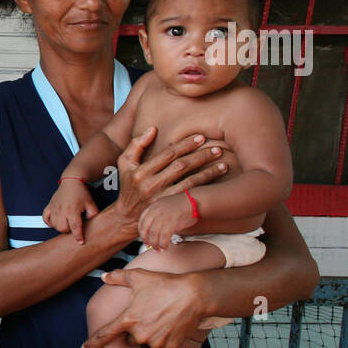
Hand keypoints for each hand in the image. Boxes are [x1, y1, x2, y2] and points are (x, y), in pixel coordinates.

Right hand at [43, 179, 97, 243]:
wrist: (72, 181)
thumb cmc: (81, 192)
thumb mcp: (91, 204)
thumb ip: (93, 215)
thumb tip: (92, 224)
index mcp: (72, 210)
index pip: (75, 228)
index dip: (78, 236)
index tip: (80, 242)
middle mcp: (62, 210)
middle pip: (62, 228)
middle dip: (68, 231)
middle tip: (73, 226)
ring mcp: (54, 208)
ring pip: (54, 225)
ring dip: (60, 227)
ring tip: (66, 223)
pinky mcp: (50, 206)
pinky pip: (45, 218)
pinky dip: (49, 222)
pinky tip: (55, 222)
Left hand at [81, 268, 206, 347]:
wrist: (194, 295)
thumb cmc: (165, 284)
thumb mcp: (139, 277)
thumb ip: (118, 278)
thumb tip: (104, 276)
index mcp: (129, 319)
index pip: (106, 334)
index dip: (93, 343)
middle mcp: (140, 334)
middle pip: (131, 338)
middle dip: (137, 329)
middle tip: (149, 314)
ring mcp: (156, 342)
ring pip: (148, 341)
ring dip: (152, 333)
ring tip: (163, 316)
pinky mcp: (170, 346)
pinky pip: (163, 344)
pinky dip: (166, 336)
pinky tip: (172, 323)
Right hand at [111, 128, 226, 238]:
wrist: (126, 218)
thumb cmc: (128, 186)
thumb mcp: (124, 164)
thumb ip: (136, 145)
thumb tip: (153, 129)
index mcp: (140, 172)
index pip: (167, 154)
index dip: (185, 144)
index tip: (201, 137)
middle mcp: (150, 185)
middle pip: (181, 166)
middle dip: (200, 155)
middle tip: (216, 148)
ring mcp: (161, 199)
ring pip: (189, 181)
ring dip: (208, 171)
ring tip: (222, 161)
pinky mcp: (169, 209)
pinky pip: (191, 195)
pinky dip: (205, 185)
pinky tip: (216, 179)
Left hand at [138, 193, 197, 250]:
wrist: (193, 201)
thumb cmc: (179, 207)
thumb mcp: (163, 208)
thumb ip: (156, 218)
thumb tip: (151, 233)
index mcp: (152, 207)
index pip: (141, 223)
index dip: (142, 234)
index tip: (146, 241)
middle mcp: (155, 211)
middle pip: (146, 229)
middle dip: (147, 241)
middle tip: (151, 247)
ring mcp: (163, 216)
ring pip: (154, 234)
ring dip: (155, 244)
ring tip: (159, 249)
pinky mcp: (172, 221)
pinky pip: (164, 235)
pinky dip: (163, 243)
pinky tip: (165, 247)